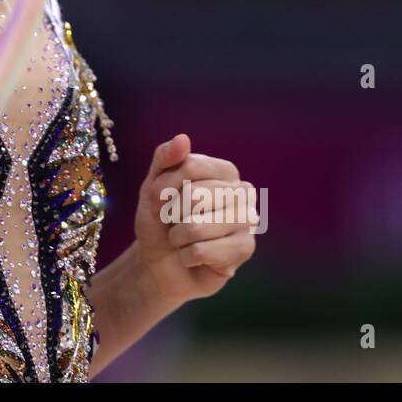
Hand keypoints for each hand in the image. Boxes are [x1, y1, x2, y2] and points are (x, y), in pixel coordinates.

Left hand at [132, 134, 257, 305]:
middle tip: (171, 223)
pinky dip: (186, 256)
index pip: (191, 167)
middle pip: (195, 196)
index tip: (157, 200)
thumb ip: (165, 159)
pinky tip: (192, 257)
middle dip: (171, 214)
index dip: (165, 186)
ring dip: (177, 237)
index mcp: (223, 171)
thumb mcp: (153, 187)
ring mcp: (248, 221)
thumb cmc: (160, 221)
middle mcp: (242, 192)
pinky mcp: (245, 248)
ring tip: (181, 240)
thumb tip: (183, 138)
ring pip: (198, 225)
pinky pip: (203, 250)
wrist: (159, 263)